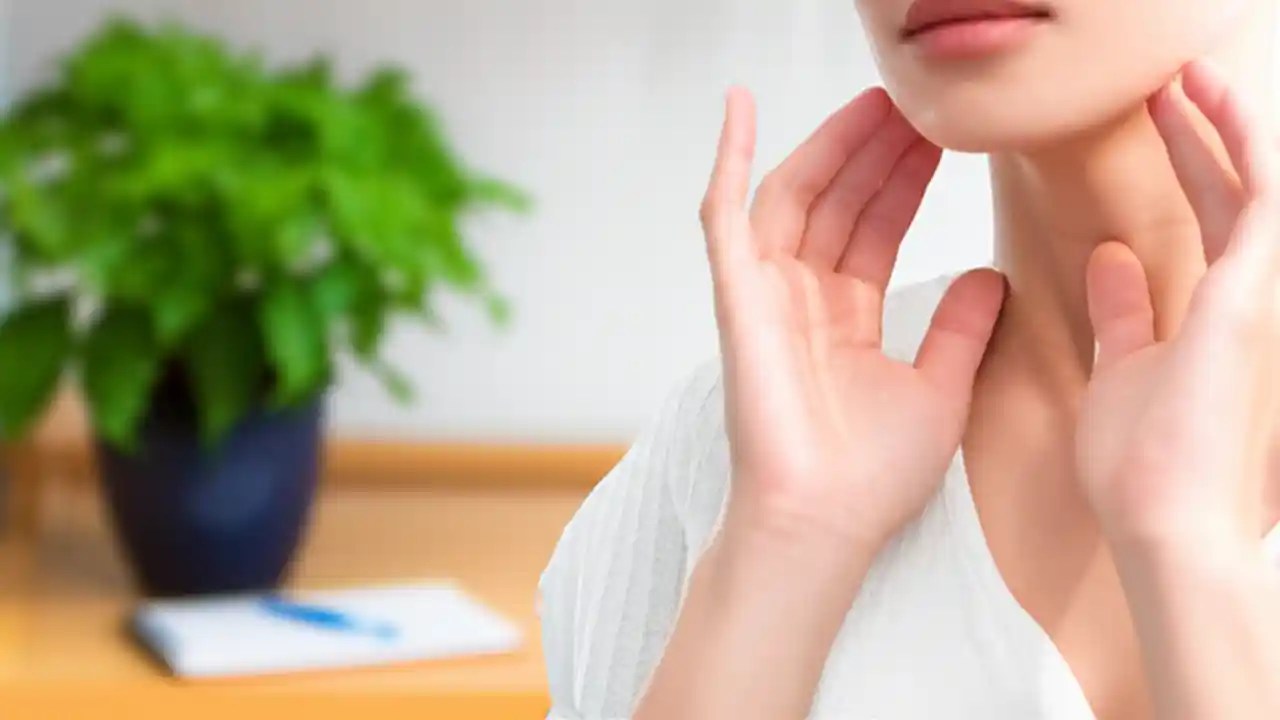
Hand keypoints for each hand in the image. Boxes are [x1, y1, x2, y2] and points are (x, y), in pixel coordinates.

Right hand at [700, 86, 1004, 554]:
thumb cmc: (871, 475)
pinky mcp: (735, 296)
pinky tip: (740, 106)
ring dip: (832, 145)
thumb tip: (990, 274)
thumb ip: (960, 328)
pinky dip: (728, 159)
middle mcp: (800, 300)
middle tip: (918, 106)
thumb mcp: (941, 389)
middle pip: (836, 201)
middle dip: (876, 151)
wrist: (826, 521)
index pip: (873, 229)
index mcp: (842, 320)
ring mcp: (764, 295)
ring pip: (794, 195)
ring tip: (880, 102)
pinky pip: (724, 215)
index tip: (943, 140)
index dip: (904, 182)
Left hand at [1078, 61, 1279, 555]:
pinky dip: (1245, 147)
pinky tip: (1215, 104)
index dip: (1193, 163)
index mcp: (1218, 316)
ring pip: (1261, 188)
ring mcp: (1261, 298)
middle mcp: (1252, 301)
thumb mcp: (1123, 367)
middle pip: (1237, 196)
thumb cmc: (1143, 466)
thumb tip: (1111, 261)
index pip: (1217, 221)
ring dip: (1228, 127)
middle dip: (1207, 134)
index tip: (1160, 119)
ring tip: (1189, 77)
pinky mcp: (1254, 297)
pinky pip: (1263, 200)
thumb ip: (1124, 312)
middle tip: (1171, 83)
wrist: (1162, 524)